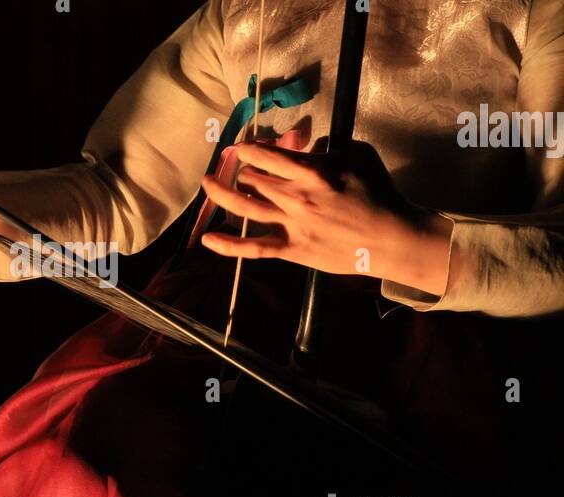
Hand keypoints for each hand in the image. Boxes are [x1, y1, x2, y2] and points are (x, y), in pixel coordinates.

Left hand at [200, 141, 453, 295]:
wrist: (391, 238)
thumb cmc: (377, 194)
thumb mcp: (358, 156)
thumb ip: (328, 147)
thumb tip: (308, 145)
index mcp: (311, 172)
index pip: (267, 155)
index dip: (249, 148)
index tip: (243, 146)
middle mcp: (295, 196)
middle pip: (253, 178)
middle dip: (243, 170)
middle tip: (238, 169)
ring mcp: (291, 224)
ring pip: (245, 207)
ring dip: (221, 193)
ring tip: (208, 183)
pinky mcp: (291, 249)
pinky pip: (253, 248)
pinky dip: (228, 245)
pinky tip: (207, 239)